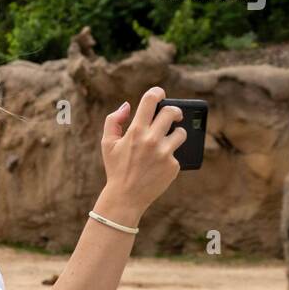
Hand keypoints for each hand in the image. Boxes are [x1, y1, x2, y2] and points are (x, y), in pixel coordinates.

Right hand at [96, 87, 186, 225]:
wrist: (126, 197)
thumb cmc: (116, 168)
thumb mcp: (107, 143)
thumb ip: (113, 121)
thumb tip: (127, 106)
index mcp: (135, 131)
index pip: (150, 100)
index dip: (157, 92)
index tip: (160, 94)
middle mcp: (152, 140)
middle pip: (172, 112)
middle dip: (175, 111)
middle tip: (174, 115)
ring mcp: (164, 153)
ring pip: (181, 133)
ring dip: (177, 133)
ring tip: (168, 141)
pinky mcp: (173, 166)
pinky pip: (177, 154)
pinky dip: (170, 156)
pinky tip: (160, 165)